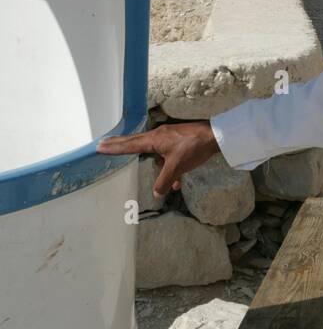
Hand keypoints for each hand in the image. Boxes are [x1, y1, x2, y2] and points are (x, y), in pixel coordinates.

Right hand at [97, 122, 219, 196]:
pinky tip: (179, 182)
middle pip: (135, 142)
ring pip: (154, 151)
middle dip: (120, 145)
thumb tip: (156, 192)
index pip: (130, 145)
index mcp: (154, 140)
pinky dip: (170, 168)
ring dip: (154, 164)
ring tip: (158, 175)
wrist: (216, 137)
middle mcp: (158, 136)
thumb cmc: (193, 148)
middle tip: (102, 143)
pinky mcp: (178, 141)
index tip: (100, 146)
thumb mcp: (177, 167)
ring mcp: (169, 137)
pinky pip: (168, 155)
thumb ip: (164, 180)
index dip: (114, 148)